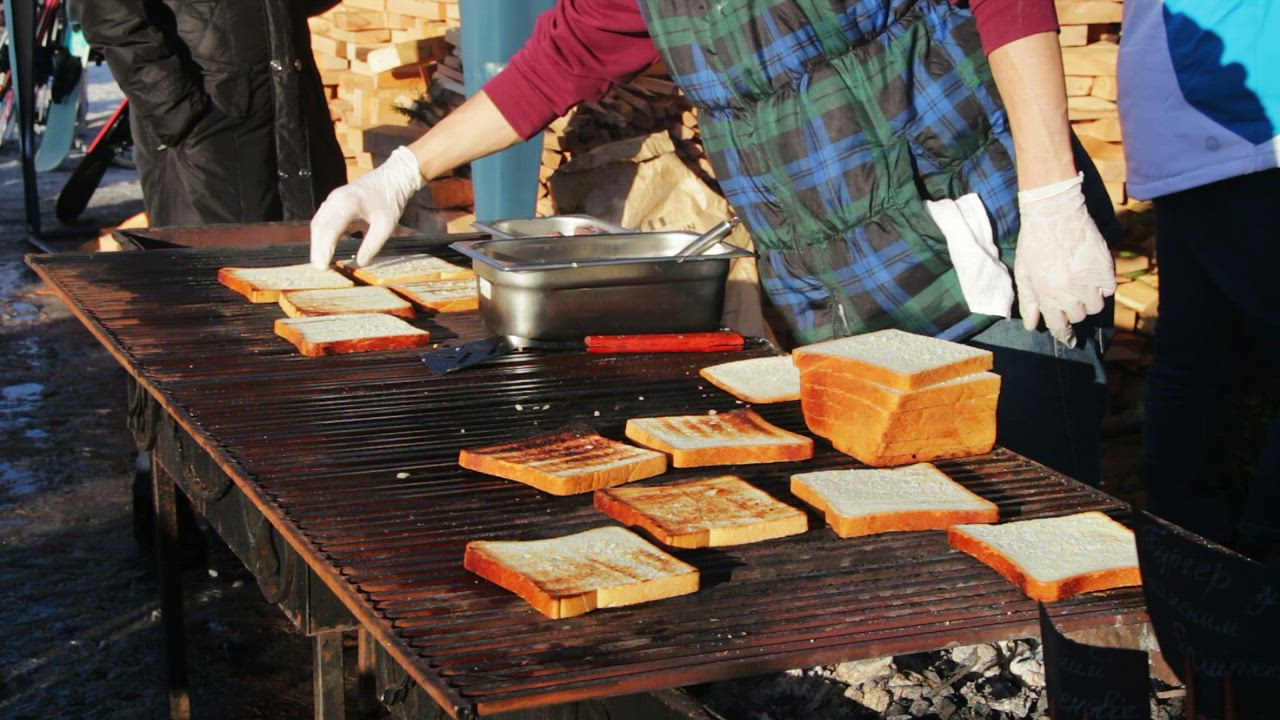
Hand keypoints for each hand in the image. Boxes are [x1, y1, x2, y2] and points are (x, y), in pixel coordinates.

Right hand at [310, 146, 423, 268]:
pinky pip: (324, 218)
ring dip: (319, 241)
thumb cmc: (391, 199)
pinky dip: (324, 233)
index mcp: (348, 203)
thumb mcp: (386, 226)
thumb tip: (360, 263)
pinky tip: (330, 245)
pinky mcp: (335, 200)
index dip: (324, 249)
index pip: (330, 229)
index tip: (323, 266)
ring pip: (319, 222)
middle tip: (320, 268)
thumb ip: (373, 245)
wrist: (393, 177)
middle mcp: (336, 199)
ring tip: (322, 260)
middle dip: (317, 248)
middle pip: (319, 226)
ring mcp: (334, 198)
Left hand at [1013, 173, 1115, 346]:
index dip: (1063, 334)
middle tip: (1068, 294)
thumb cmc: (1034, 242)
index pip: (1058, 326)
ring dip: (1089, 300)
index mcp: (1046, 296)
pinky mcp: (1105, 270)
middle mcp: (1069, 294)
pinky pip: (1109, 290)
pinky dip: (1102, 286)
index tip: (1068, 339)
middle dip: (1072, 309)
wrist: (1055, 213)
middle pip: (1077, 317)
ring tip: (1080, 283)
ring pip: (1095, 307)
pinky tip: (1092, 273)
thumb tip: (1032, 325)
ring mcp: (1089, 283)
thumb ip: (1028, 301)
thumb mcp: (1024, 272)